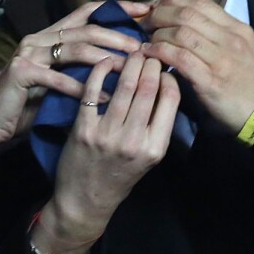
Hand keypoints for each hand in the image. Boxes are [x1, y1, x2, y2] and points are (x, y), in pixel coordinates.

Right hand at [0, 0, 148, 178]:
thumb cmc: (28, 106)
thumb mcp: (61, 82)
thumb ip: (82, 70)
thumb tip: (124, 65)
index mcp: (49, 36)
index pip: (87, 13)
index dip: (116, 9)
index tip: (145, 12)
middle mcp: (38, 38)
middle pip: (85, 29)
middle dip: (117, 37)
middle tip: (141, 49)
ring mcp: (28, 53)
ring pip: (74, 48)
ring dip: (105, 58)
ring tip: (129, 69)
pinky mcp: (20, 71)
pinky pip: (57, 77)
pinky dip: (83, 89)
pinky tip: (104, 100)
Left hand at [35, 54, 179, 253]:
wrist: (86, 201)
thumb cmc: (120, 176)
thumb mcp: (148, 156)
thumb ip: (156, 125)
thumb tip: (164, 85)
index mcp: (155, 147)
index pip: (170, 99)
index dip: (168, 76)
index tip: (163, 67)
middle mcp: (134, 140)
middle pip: (148, 87)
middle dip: (150, 63)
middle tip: (147, 52)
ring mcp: (108, 134)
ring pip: (124, 85)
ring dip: (129, 62)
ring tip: (130, 53)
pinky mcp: (84, 129)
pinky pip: (94, 90)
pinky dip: (101, 70)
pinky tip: (106, 62)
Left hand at [142, 0, 253, 132]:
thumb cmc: (251, 82)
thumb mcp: (243, 49)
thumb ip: (219, 33)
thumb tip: (186, 21)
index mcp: (237, 29)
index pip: (200, 2)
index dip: (173, 1)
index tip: (159, 8)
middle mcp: (230, 39)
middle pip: (187, 14)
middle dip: (160, 15)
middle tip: (146, 23)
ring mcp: (221, 59)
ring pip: (181, 33)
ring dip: (158, 34)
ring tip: (147, 40)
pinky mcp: (210, 80)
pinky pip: (179, 57)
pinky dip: (160, 51)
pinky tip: (150, 54)